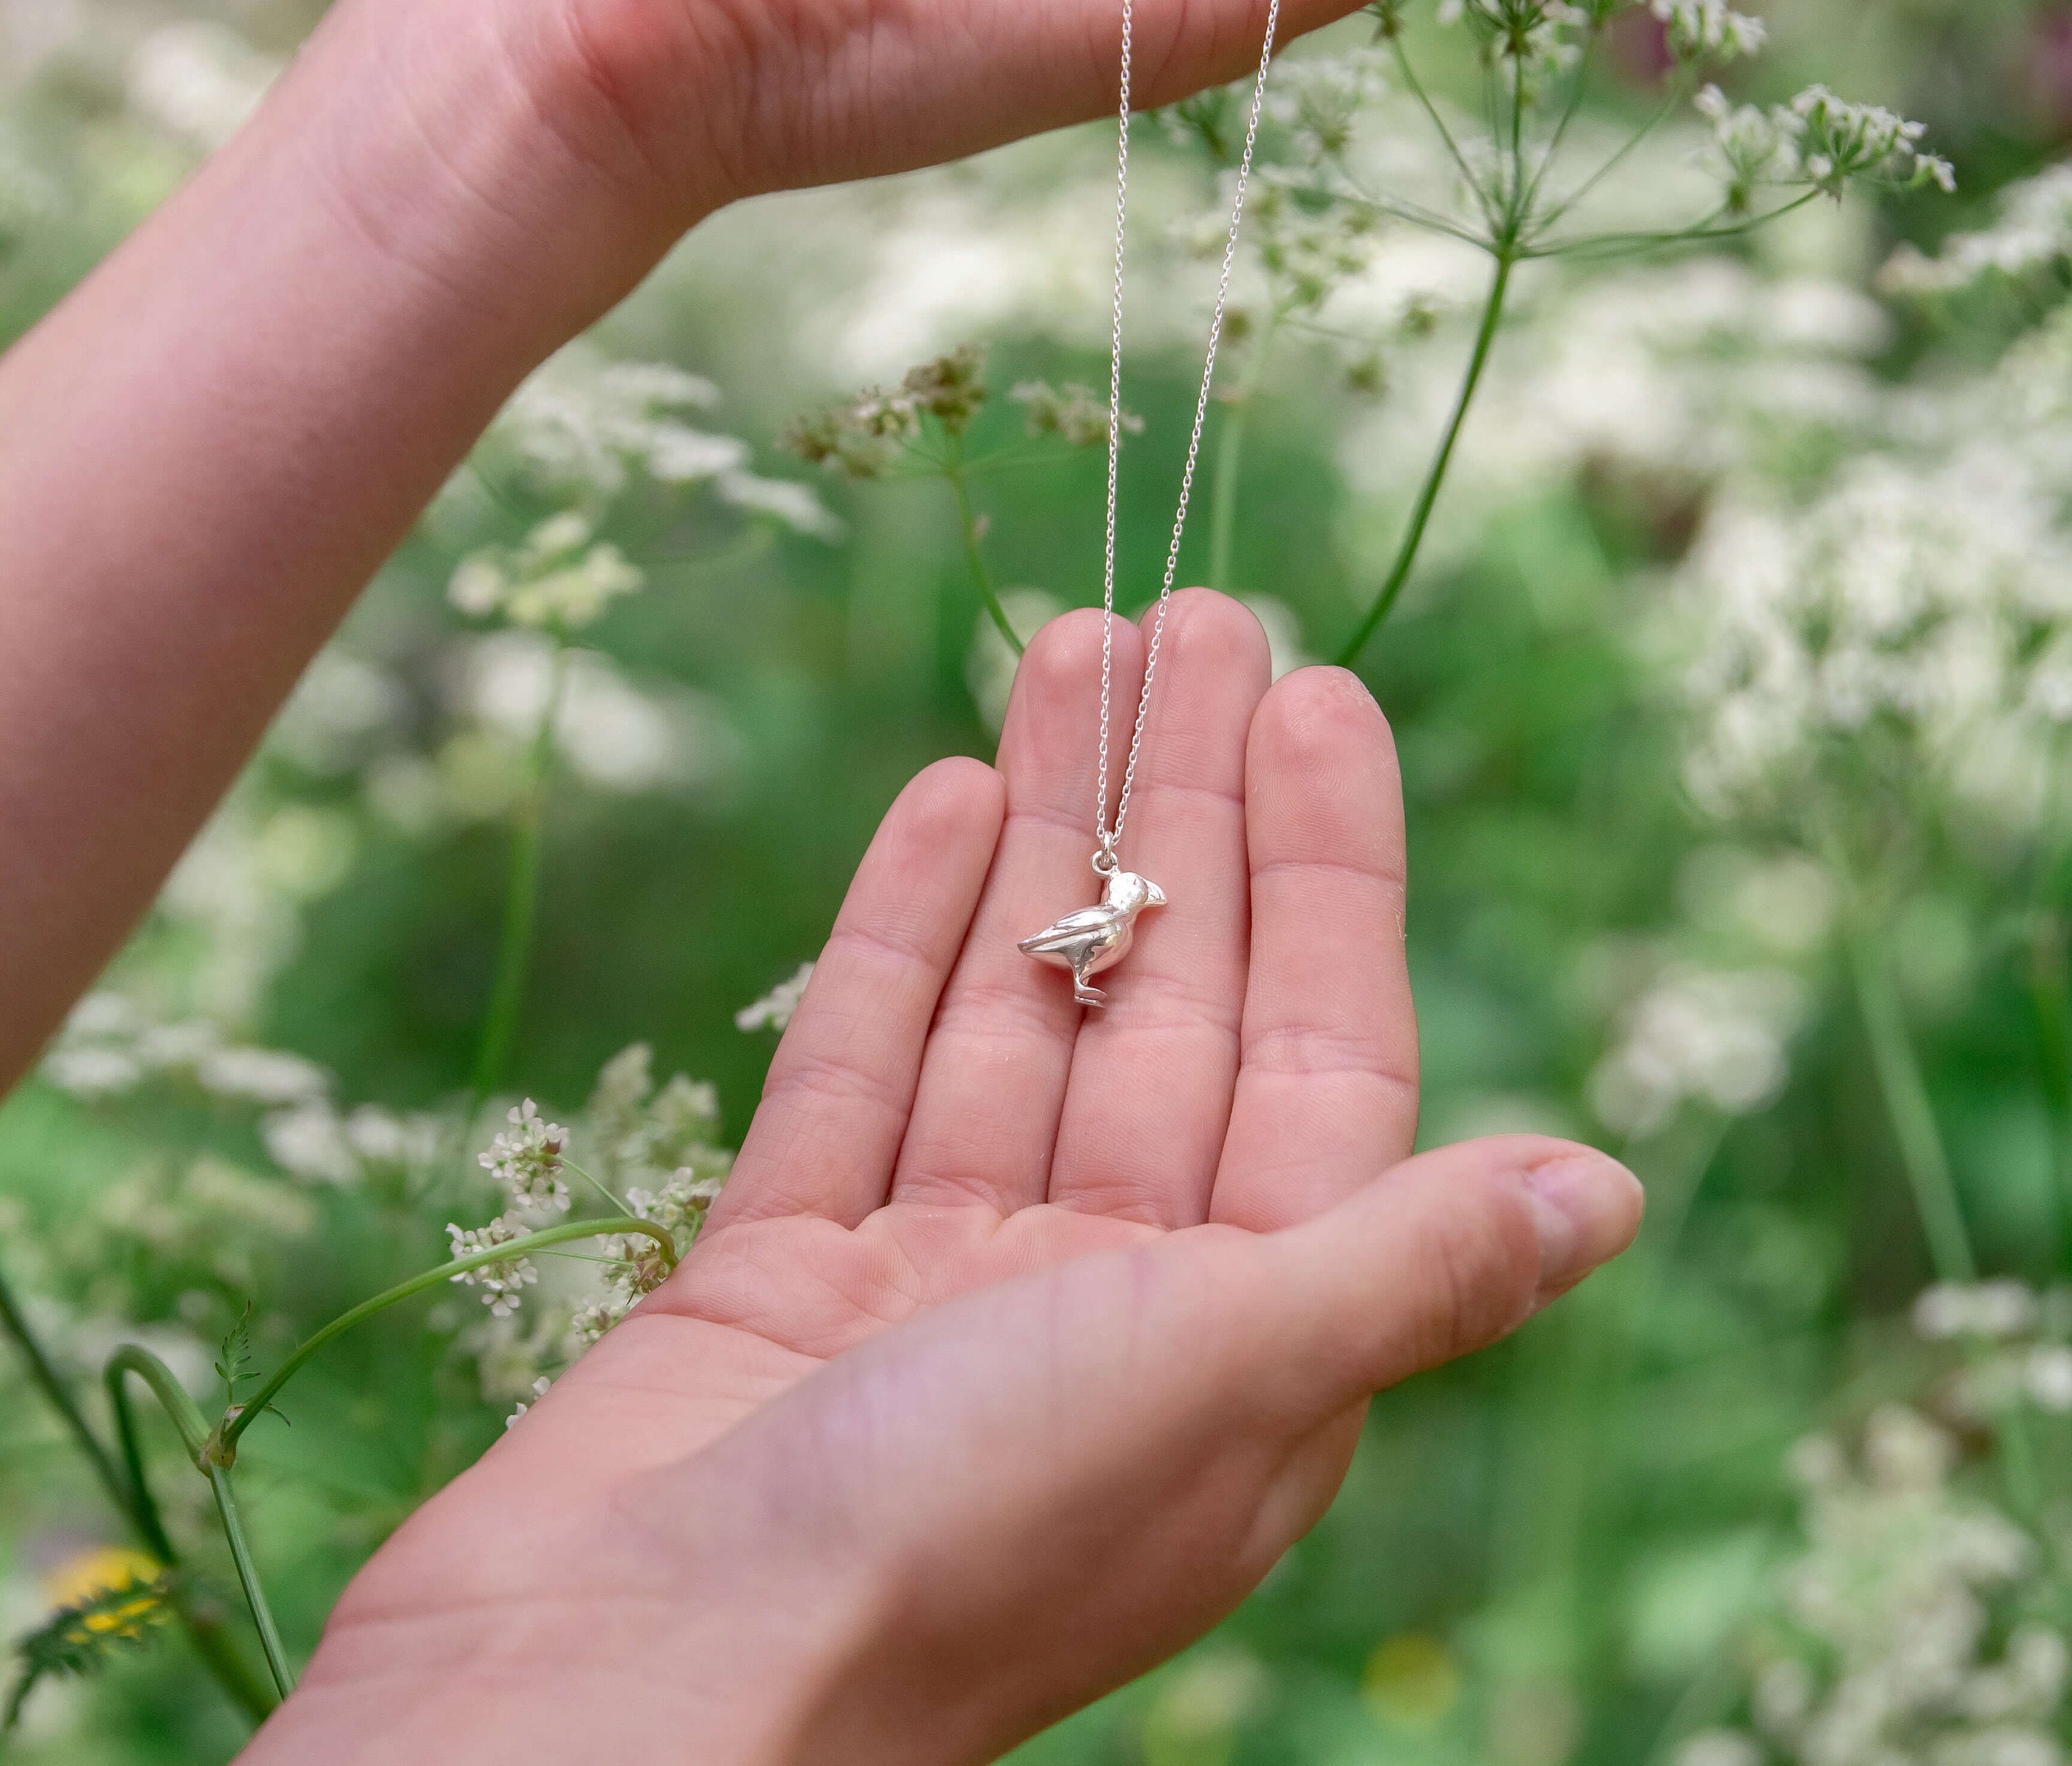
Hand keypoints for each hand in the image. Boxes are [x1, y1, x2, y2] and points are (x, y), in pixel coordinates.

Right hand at [248, 592, 1641, 1765]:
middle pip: (1159, 998)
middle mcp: (1100, 1303)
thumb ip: (1406, 1270)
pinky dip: (906, 934)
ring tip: (1073, 644)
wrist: (610, 1705)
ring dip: (1047, 827)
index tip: (1321, 695)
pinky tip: (949, 791)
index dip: (1327, 869)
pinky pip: (861, 1068)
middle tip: (1198, 615)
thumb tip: (1608, 1191)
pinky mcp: (777, 1272)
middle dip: (1182, 805)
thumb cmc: (951, 1547)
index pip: (1313, 1054)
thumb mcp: (1219, 1381)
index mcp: (1237, 1338)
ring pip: (1009, 1006)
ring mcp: (929, 1284)